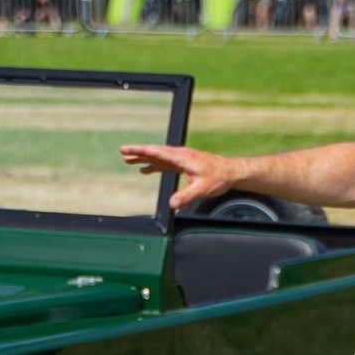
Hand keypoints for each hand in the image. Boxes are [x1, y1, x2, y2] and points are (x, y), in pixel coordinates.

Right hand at [120, 144, 243, 209]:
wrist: (231, 172)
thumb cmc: (219, 178)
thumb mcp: (202, 189)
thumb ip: (186, 196)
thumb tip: (171, 204)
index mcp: (182, 158)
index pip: (157, 152)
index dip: (141, 151)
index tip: (127, 149)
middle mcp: (180, 156)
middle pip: (155, 152)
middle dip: (139, 152)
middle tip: (123, 152)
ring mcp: (182, 159)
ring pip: (159, 157)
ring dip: (144, 158)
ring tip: (129, 161)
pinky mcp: (184, 164)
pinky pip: (165, 163)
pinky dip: (154, 166)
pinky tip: (145, 170)